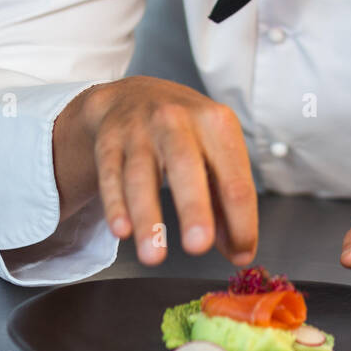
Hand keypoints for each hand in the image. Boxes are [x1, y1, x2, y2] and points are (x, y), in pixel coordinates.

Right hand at [65, 76, 257, 267]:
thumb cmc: (186, 132)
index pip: (234, 178)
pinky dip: (115, 204)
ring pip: (141, 174)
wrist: (134, 95)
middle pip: (186, 165)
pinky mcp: (109, 141)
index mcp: (217, 123)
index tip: (241, 254)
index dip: (240, 219)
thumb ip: (227, 203)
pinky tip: (121, 230)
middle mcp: (178, 120)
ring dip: (147, 216)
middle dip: (194, 207)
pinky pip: (111, 175)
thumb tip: (240, 250)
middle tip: (199, 246)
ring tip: (154, 255)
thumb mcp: (215, 154)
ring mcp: (140, 129)